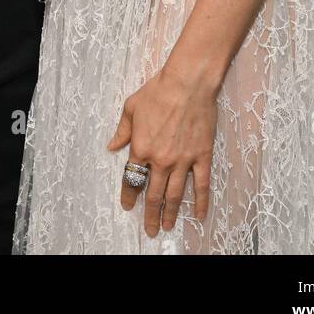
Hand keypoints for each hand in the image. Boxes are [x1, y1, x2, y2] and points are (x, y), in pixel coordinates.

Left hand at [106, 61, 217, 237]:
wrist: (187, 83)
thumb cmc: (158, 91)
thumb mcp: (131, 107)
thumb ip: (122, 131)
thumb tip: (112, 147)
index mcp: (141, 148)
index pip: (132, 179)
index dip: (129, 196)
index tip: (128, 207)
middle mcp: (160, 160)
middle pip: (153, 194)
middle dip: (149, 215)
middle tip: (150, 231)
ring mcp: (182, 161)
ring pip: (175, 195)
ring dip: (170, 214)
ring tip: (168, 227)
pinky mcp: (201, 157)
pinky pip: (201, 185)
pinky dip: (201, 202)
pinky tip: (200, 215)